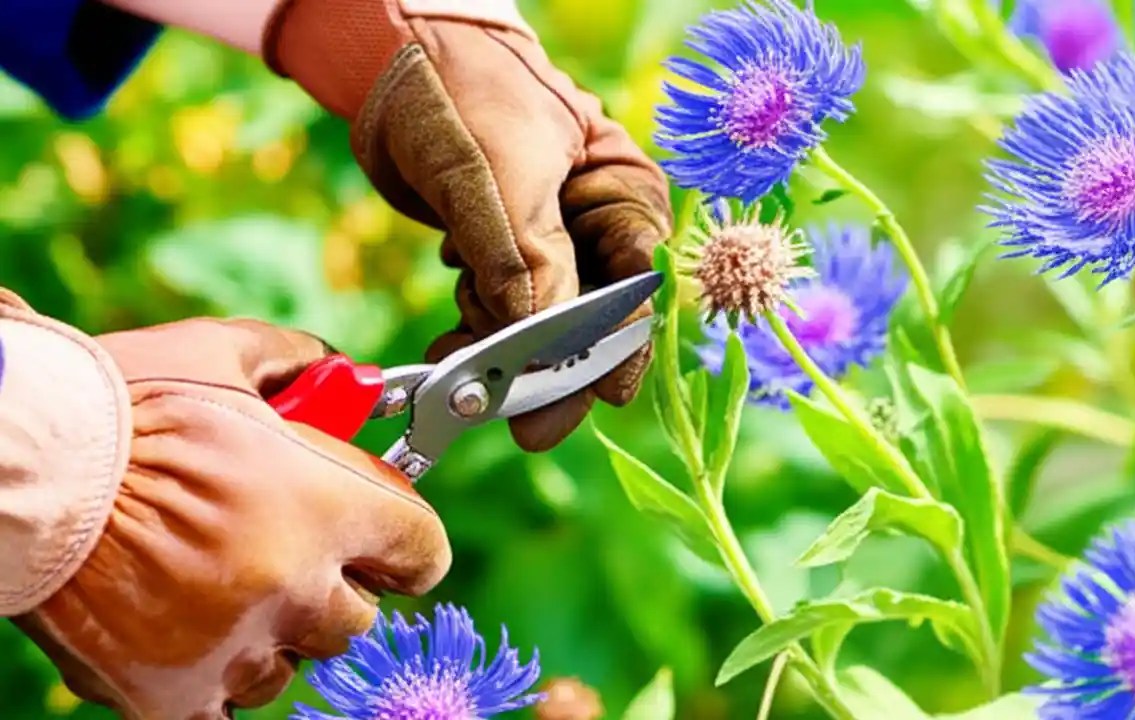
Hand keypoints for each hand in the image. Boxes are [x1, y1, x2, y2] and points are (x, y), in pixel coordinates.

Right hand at [12, 318, 450, 719]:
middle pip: (358, 619)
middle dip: (334, 590)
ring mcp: (235, 646)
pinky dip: (215, 680)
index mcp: (328, 506)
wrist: (15, 466)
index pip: (422, 551)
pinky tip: (193, 636)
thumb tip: (334, 368)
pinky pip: (224, 708)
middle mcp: (296, 585)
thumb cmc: (117, 403)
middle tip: (294, 560)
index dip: (408, 546)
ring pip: (290, 667)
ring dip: (272, 637)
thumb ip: (292, 359)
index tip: (390, 547)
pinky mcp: (171, 692)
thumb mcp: (218, 354)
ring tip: (225, 590)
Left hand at [266, 0, 673, 450]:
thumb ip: (528, 263)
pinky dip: (471, 338)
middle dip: (546, 364)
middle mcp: (598, 231)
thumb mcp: (502, 176)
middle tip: (514, 416)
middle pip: (592, 323)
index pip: (638, 289)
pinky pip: (499, 319)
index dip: (619, 347)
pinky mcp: (504, 262)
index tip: (598, 396)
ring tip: (453, 331)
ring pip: (538, 329)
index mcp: (626, 198)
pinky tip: (443, 351)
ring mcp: (551, 249)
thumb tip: (540, 352)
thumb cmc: (466, 95)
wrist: (396, 62)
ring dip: (495, 342)